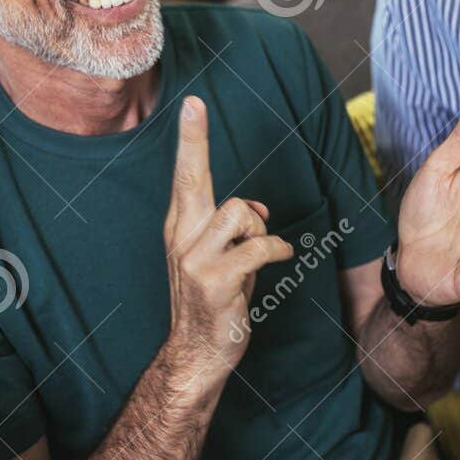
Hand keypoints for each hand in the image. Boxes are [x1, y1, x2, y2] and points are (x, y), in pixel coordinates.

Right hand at [162, 96, 292, 382]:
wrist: (196, 354)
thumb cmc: (213, 302)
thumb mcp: (223, 260)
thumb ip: (236, 231)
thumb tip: (259, 211)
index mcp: (181, 227)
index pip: (185, 175)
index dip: (191, 139)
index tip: (192, 105)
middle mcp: (182, 236)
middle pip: (192, 177)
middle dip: (194, 141)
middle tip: (194, 105)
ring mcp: (195, 259)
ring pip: (239, 212)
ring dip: (260, 228)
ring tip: (262, 250)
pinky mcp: (215, 281)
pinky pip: (257, 248)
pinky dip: (275, 249)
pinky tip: (278, 258)